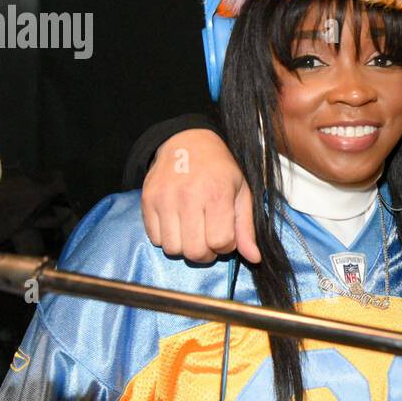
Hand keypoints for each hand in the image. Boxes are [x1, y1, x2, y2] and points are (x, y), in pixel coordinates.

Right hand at [140, 128, 258, 263]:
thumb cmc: (219, 169)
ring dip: (185, 247)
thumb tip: (254, 258)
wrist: (187, 142)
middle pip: (195, 251)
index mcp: (217, 194)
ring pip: (173, 249)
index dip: (225, 246)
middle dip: (205, 254)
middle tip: (208, 240)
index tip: (225, 235)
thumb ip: (246, 227)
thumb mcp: (241, 192)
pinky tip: (177, 225)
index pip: (220, 242)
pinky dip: (167, 238)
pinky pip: (154, 239)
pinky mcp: (147, 200)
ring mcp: (165, 199)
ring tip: (192, 232)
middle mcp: (189, 197)